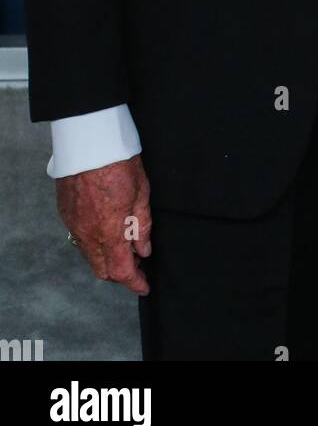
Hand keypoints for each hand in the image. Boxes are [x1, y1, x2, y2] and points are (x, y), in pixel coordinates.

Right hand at [57, 155, 151, 294]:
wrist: (88, 140)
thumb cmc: (118, 161)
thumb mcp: (142, 192)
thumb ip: (143, 226)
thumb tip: (144, 250)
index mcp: (109, 231)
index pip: (121, 271)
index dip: (135, 282)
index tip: (144, 285)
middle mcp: (88, 233)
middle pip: (102, 269)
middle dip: (120, 272)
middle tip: (136, 263)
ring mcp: (73, 224)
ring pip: (89, 255)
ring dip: (106, 257)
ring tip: (123, 244)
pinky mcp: (65, 213)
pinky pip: (79, 237)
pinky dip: (94, 241)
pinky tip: (106, 229)